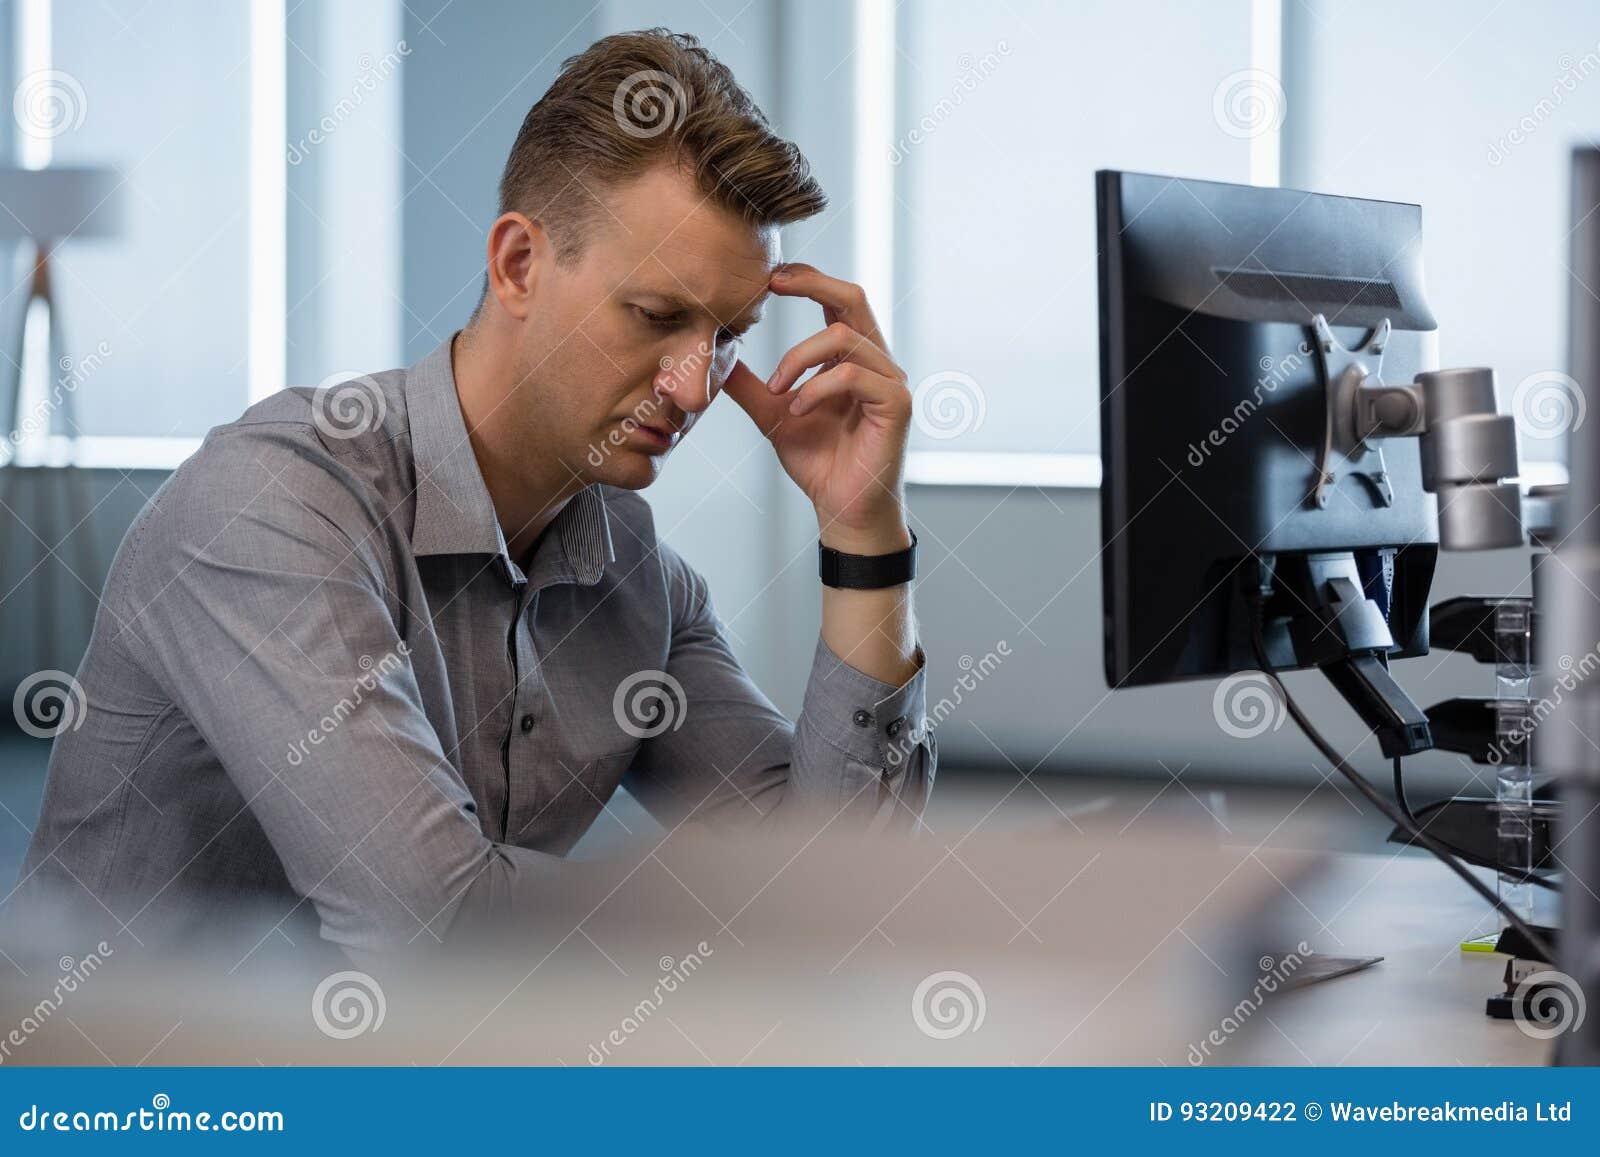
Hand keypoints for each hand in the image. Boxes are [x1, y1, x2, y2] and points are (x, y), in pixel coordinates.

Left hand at [722, 264, 911, 552]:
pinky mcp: (897, 404)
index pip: (837, 300)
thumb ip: (750, 385)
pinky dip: (816, 389)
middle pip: (853, 297)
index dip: (806, 279)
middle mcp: (877, 361)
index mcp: (852, 356)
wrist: (841, 508)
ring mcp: (891, 381)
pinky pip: (853, 376)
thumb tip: (715, 358)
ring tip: (776, 391)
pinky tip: (797, 410)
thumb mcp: (772, 414)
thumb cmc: (818, 461)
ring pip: (843, 338)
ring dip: (798, 359)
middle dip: (811, 283)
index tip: (767, 277)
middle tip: (771, 283)